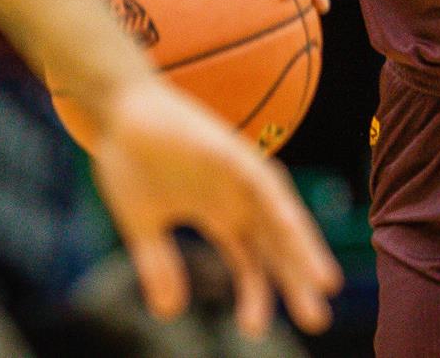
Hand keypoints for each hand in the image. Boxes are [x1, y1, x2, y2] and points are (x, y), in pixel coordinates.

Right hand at [89, 76, 342, 334]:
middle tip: (318, 321)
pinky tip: (290, 228)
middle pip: (275, 244)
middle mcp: (238, 196)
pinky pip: (262, 180)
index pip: (250, 260)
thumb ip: (158, 266)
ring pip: (279, 216)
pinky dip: (278, 204)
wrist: (117, 109)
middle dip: (296, 280)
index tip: (256, 330)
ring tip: (322, 283)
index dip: (258, 293)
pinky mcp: (232, 151)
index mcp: (220, 214)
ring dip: (300, 247)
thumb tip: (169, 313)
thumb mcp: (143, 226)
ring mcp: (238, 172)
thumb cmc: (132, 160)